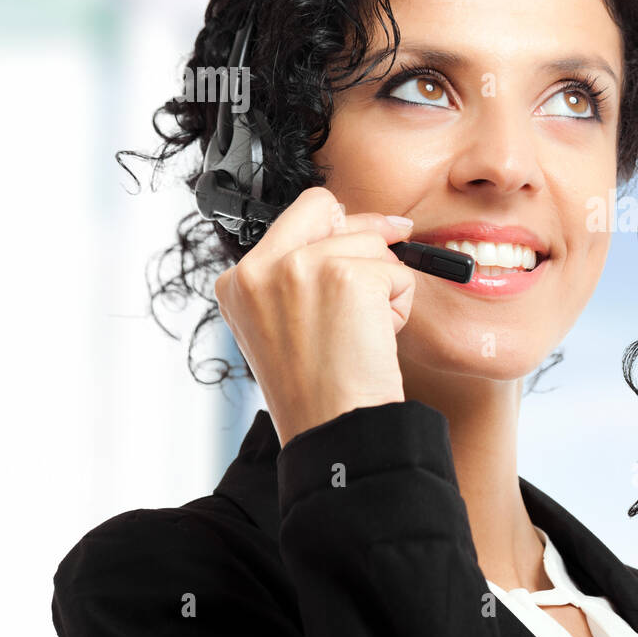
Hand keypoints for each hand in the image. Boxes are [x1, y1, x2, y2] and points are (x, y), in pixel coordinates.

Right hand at [214, 186, 416, 446]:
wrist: (333, 430)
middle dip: (364, 229)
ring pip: (369, 243)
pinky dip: (400, 305)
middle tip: (395, 245)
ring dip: (383, 285)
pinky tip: (377, 339)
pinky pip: (396, 272)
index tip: (362, 241)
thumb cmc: (318, 391)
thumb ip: (304, 276)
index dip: (333, 228)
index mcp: (237, 283)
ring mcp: (299, 268)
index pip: (292, 219)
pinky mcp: (345, 276)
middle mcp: (258, 269)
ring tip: (363, 335)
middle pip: (324, 207)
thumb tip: (367, 228)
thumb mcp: (288, 325)